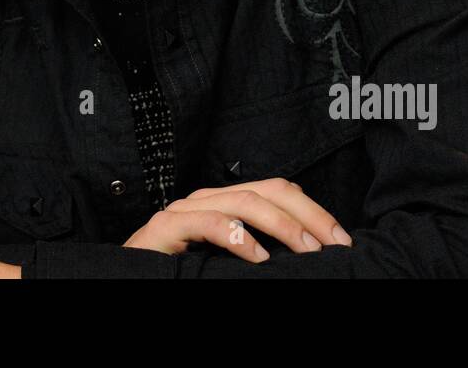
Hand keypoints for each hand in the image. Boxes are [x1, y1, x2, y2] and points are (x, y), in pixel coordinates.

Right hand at [123, 177, 351, 262]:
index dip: (314, 211)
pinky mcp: (166, 227)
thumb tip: (305, 258)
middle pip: (269, 189)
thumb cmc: (177, 273)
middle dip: (309, 214)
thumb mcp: (225, 261)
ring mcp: (185, 209)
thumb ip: (256, 251)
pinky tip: (260, 258)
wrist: (125, 277)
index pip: (278, 190)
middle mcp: (207, 199)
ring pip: (244, 200)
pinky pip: (210, 224)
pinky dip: (240, 238)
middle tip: (336, 244)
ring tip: (308, 251)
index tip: (342, 241)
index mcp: (224, 203)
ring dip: (284, 225)